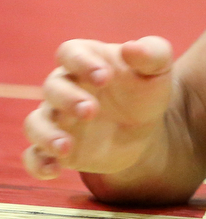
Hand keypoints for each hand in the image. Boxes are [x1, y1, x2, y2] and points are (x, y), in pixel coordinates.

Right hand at [22, 37, 172, 178]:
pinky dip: (38, 163)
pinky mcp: (55, 148)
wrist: (146, 129)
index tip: (104, 77)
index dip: (82, 62)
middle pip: (52, 88)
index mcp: (87, 60)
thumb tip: (130, 48)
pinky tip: (53, 170)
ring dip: (46, 135)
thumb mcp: (158, 68)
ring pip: (35, 123)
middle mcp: (65, 87)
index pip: (70, 52)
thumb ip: (152, 53)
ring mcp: (57, 119)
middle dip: (68, 99)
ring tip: (66, 146)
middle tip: (91, 111)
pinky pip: (34, 156)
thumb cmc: (147, 89)